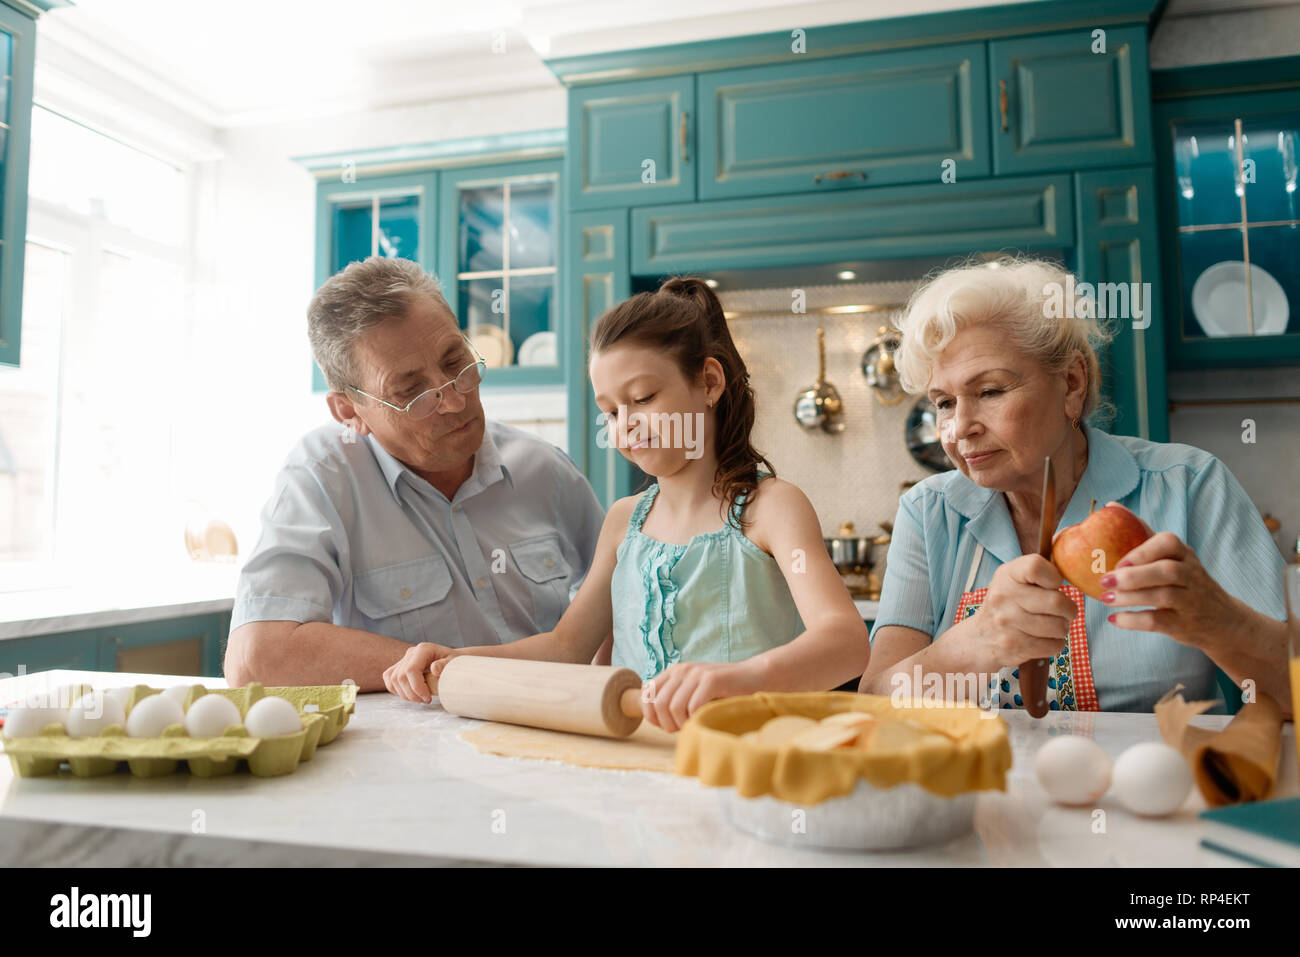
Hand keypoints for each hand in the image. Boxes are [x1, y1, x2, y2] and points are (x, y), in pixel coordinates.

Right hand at [383, 642, 454, 702]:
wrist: (451, 660)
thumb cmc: (454, 662)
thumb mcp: (454, 663)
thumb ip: (446, 665)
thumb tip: (435, 669)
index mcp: (423, 650)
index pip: (411, 670)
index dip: (416, 687)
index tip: (427, 698)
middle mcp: (411, 653)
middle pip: (400, 677)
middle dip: (412, 694)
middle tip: (426, 700)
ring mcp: (404, 659)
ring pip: (393, 680)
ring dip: (405, 694)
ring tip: (420, 698)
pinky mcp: (400, 666)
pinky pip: (390, 678)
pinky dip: (396, 689)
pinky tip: (410, 693)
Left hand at [641, 660, 763, 732]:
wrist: (756, 677)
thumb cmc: (725, 692)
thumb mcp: (695, 693)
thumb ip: (676, 699)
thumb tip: (655, 720)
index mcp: (674, 672)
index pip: (646, 693)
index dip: (651, 714)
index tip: (665, 725)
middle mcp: (682, 670)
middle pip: (658, 703)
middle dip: (667, 724)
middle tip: (681, 729)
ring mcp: (696, 673)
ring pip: (673, 707)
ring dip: (681, 723)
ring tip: (693, 724)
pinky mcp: (711, 679)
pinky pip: (692, 706)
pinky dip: (696, 719)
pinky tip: (704, 718)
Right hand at [963, 554, 1076, 671]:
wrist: (979, 639)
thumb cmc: (1006, 605)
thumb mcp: (1012, 580)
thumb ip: (1038, 573)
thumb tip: (1073, 570)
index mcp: (1007, 575)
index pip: (1036, 567)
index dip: (1053, 576)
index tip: (1053, 585)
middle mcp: (1004, 597)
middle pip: (1057, 602)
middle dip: (1069, 610)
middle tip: (1064, 612)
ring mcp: (1008, 623)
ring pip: (1059, 627)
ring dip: (1061, 629)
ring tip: (1050, 626)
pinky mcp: (1015, 646)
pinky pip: (1054, 646)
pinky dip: (1054, 644)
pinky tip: (1042, 640)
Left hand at [1096, 501, 1234, 647]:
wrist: (1223, 620)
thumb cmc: (1186, 581)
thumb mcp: (1173, 556)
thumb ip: (1144, 533)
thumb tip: (1111, 506)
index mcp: (1184, 555)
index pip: (1169, 543)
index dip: (1143, 551)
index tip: (1119, 560)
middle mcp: (1191, 575)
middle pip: (1167, 571)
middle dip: (1134, 575)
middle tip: (1104, 580)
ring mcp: (1190, 601)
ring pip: (1163, 596)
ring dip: (1130, 598)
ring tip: (1105, 598)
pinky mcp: (1184, 625)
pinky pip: (1159, 622)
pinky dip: (1134, 620)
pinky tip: (1114, 619)